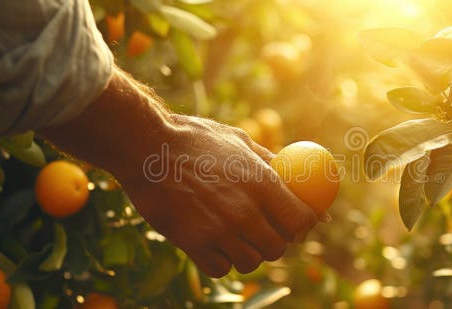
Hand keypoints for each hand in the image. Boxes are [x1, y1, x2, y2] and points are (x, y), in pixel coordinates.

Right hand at [40, 69, 316, 276]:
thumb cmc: (195, 140)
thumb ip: (274, 164)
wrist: (146, 147)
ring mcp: (218, 230)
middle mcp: (244, 210)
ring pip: (250, 262)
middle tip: (263, 230)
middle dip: (274, 241)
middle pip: (278, 247)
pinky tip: (212, 241)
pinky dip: (219, 260)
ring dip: (246, 252)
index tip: (295, 223)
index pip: (301, 221)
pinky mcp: (193, 243)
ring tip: (233, 234)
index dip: (303, 225)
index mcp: (262, 182)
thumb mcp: (240, 142)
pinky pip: (219, 268)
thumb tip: (305, 180)